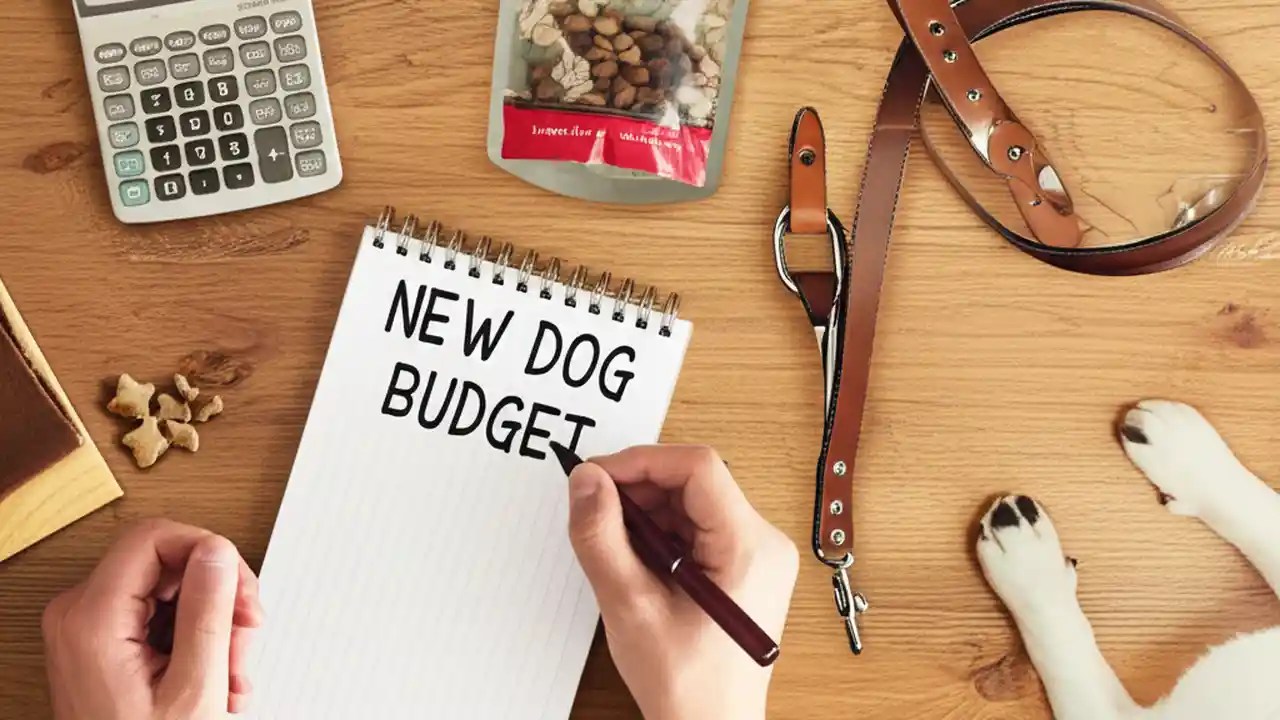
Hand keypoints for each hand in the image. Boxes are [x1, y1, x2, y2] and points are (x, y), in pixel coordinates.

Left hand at [42, 519, 263, 719]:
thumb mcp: (194, 688)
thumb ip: (207, 612)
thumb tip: (217, 552)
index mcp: (92, 619)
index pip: (154, 537)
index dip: (208, 549)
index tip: (239, 584)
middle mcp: (80, 615)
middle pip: (169, 563)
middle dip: (220, 597)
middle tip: (246, 637)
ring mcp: (89, 628)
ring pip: (173, 590)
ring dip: (216, 626)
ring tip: (233, 673)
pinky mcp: (102, 641)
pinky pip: (161, 615)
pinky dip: (197, 640)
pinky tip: (217, 676)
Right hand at [566, 446, 798, 719]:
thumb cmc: (689, 686)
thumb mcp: (631, 606)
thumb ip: (603, 537)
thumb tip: (586, 482)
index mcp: (751, 546)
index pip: (698, 467)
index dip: (641, 462)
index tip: (597, 475)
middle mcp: (763, 543)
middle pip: (694, 481)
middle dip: (639, 489)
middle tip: (594, 508)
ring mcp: (754, 555)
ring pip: (691, 503)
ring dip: (646, 514)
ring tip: (613, 545)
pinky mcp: (740, 568)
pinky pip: (696, 528)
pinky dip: (658, 535)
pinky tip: (634, 561)